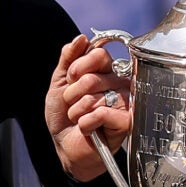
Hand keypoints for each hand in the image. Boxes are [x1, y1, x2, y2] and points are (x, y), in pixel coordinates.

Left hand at [46, 35, 131, 181]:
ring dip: (77, 112)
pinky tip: (88, 129)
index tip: (71, 80)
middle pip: (92, 78)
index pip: (99, 54)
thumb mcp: (59, 85)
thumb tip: (81, 38)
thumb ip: (68, 60)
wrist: (66, 148)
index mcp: (105, 72)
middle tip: (73, 106)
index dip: (79, 67)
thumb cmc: (64, 117)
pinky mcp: (126, 121)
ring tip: (80, 120)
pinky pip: (101, 113)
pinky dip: (86, 124)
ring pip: (94, 98)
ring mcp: (125, 103)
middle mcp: (119, 84)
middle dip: (72, 95)